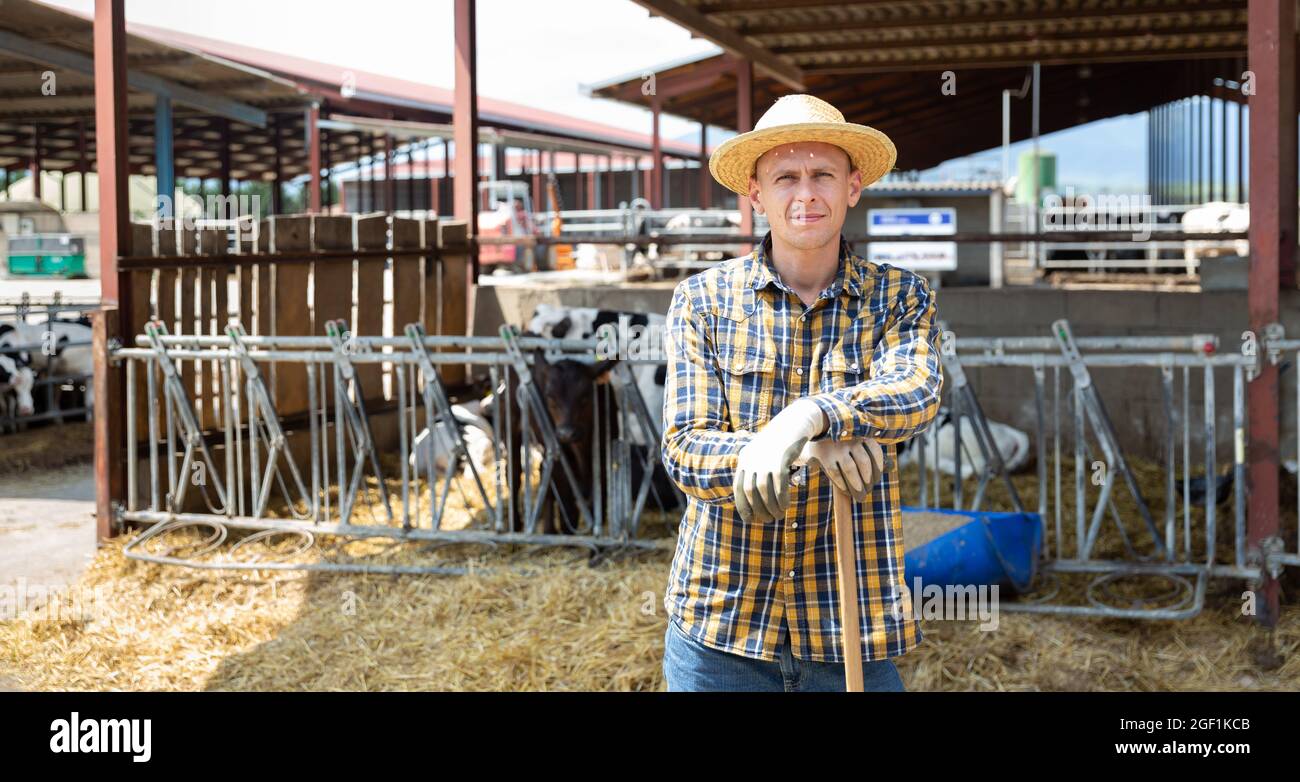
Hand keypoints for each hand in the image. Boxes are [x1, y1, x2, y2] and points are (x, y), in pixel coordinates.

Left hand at [733, 398, 824, 521]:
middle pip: (751, 492)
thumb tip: (753, 501)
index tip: (749, 520)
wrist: (792, 424)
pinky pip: (779, 484)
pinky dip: (781, 498)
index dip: (743, 506)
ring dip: (771, 507)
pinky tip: (785, 506)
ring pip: (765, 491)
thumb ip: (754, 473)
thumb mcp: (760, 455)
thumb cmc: (777, 445)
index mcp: (744, 460)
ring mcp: (765, 460)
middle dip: (759, 510)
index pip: (738, 488)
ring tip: (779, 515)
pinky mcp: (780, 459)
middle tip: (768, 520)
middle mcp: (752, 460)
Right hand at [796, 437, 883, 500]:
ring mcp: (836, 446)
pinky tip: (845, 490)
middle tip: (867, 491)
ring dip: (857, 485)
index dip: (878, 468)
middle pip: (864, 462)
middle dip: (868, 480)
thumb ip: (866, 452)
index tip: (875, 480)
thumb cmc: (835, 446)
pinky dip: (842, 484)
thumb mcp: (850, 445)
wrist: (805, 439)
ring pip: (850, 469)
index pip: (874, 451)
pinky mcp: (823, 454)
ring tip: (859, 495)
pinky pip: (836, 473)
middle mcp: (848, 437)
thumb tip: (889, 465)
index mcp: (859, 433)